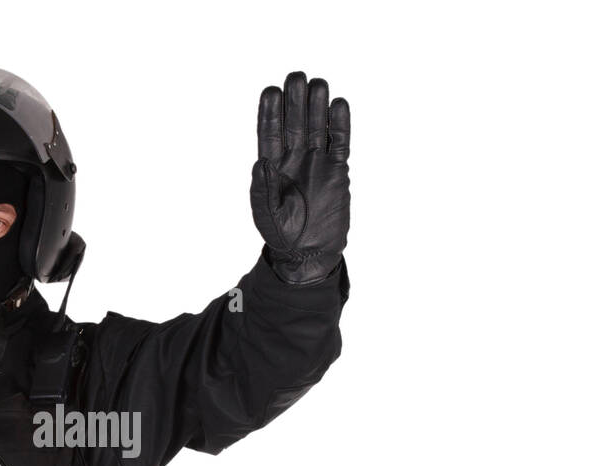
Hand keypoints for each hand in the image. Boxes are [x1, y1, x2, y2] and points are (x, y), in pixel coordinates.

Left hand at [250, 71, 350, 284]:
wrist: (309, 254)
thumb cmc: (281, 236)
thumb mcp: (266, 214)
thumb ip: (262, 189)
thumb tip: (262, 162)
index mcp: (272, 167)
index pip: (270, 133)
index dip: (270, 112)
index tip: (271, 91)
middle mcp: (294, 160)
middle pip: (294, 123)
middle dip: (294, 100)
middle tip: (296, 76)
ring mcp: (316, 163)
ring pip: (316, 127)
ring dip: (316, 106)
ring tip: (318, 83)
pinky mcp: (337, 171)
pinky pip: (339, 143)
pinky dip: (339, 125)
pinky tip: (338, 105)